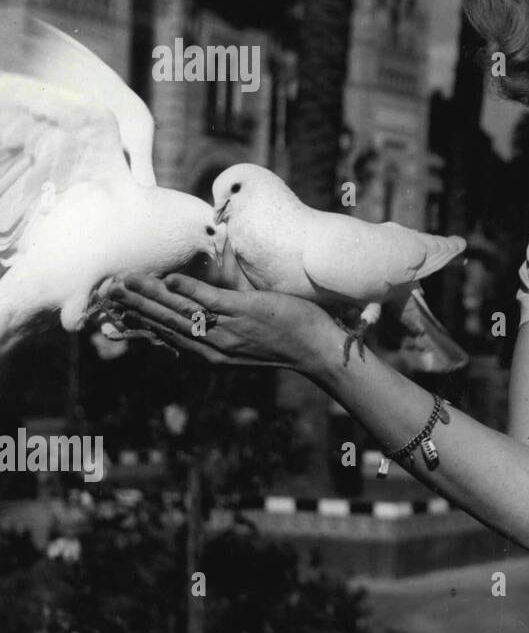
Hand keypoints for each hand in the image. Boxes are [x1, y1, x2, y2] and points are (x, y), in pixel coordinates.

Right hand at [104, 273, 337, 370]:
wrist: (319, 348)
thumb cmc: (284, 334)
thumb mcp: (244, 331)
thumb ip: (221, 310)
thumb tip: (204, 290)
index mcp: (210, 350)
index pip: (167, 336)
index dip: (139, 323)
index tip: (113, 313)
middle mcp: (213, 344)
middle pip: (165, 324)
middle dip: (134, 308)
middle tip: (105, 293)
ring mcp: (229, 329)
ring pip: (181, 312)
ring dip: (151, 297)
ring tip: (125, 283)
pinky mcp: (247, 314)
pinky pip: (212, 303)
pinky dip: (189, 292)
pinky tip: (169, 282)